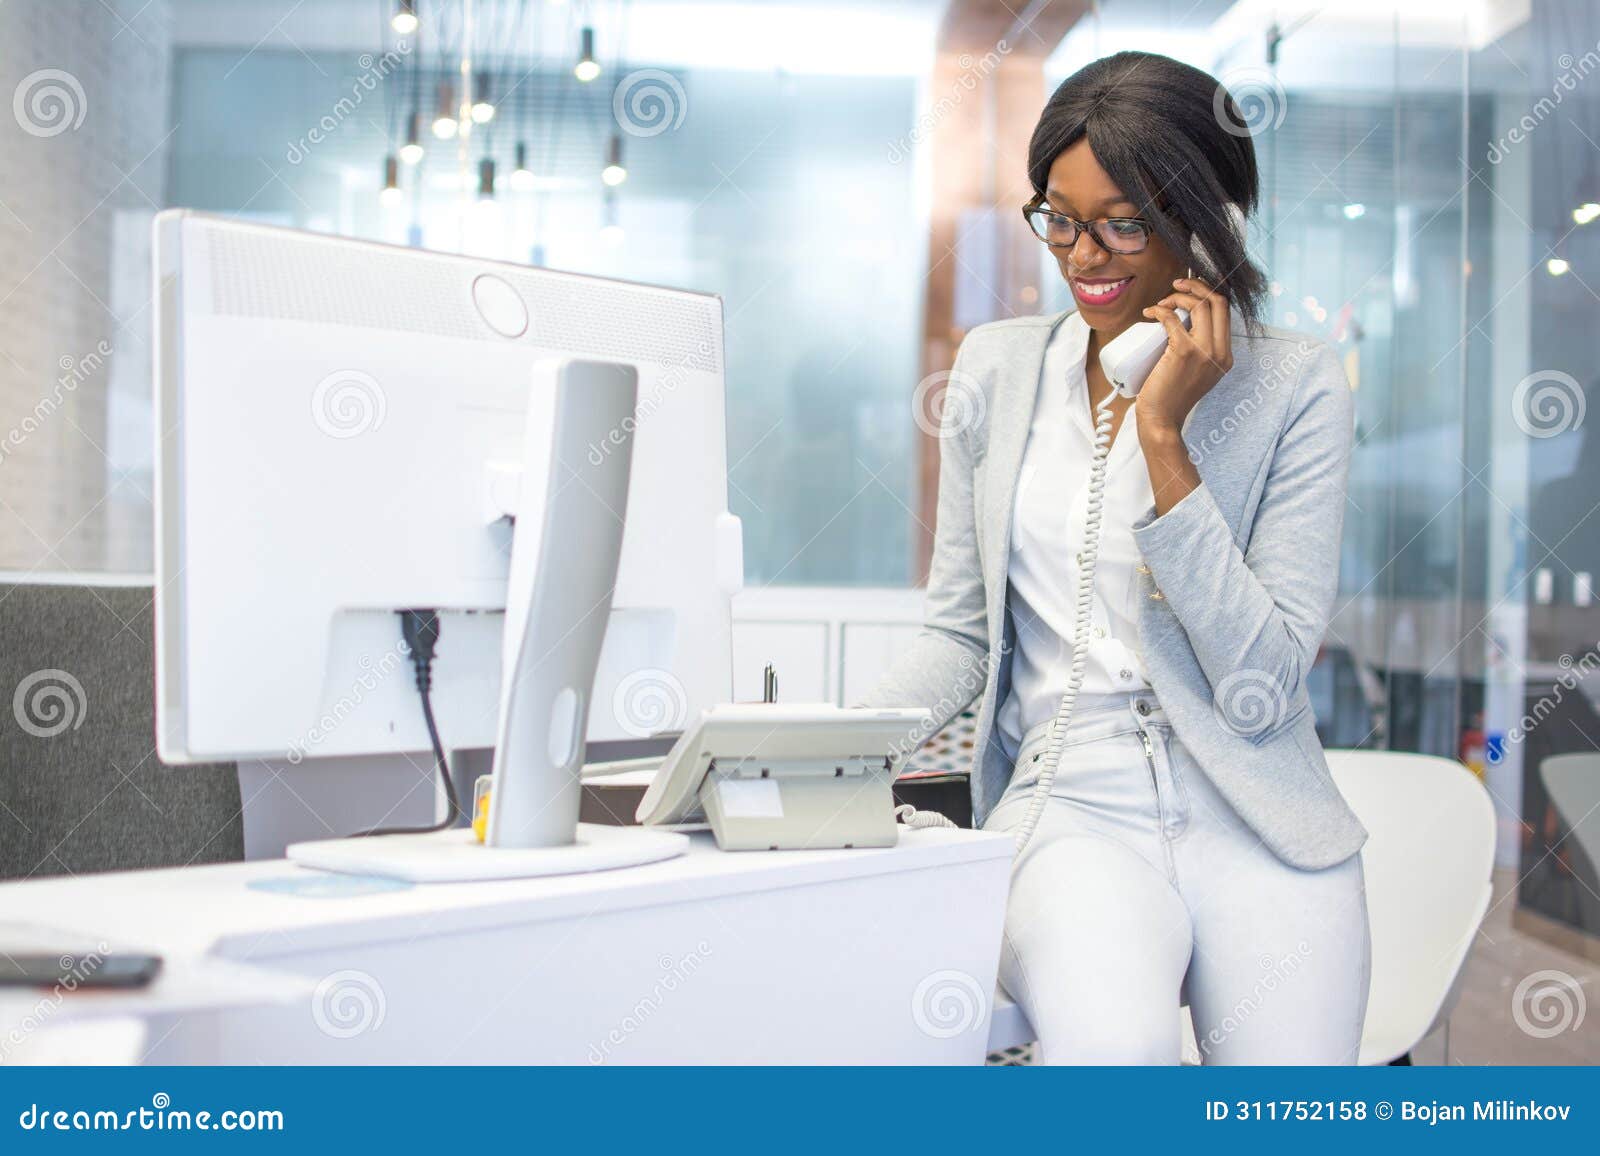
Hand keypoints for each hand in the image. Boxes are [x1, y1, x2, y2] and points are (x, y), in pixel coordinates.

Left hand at [1134, 277, 1233, 437]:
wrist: (1162, 420)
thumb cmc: (1170, 397)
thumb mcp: (1196, 373)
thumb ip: (1199, 352)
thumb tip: (1181, 324)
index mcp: (1226, 355)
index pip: (1225, 311)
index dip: (1208, 292)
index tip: (1189, 289)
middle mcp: (1220, 351)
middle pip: (1218, 301)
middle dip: (1197, 285)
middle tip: (1176, 285)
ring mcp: (1205, 351)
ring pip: (1200, 305)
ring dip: (1178, 295)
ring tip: (1162, 303)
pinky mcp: (1184, 352)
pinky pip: (1173, 319)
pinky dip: (1160, 310)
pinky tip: (1151, 312)